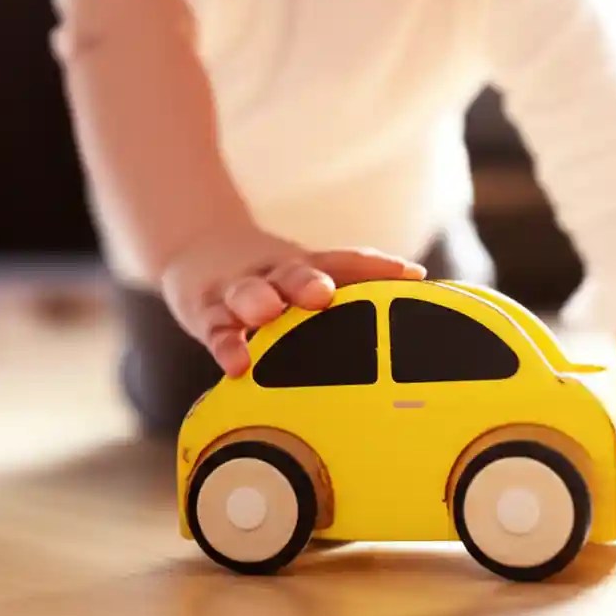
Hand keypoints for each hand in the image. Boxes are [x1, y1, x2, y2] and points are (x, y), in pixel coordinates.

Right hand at [161, 223, 424, 376]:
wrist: (196, 250)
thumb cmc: (268, 279)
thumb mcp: (303, 276)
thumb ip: (350, 290)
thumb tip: (418, 303)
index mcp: (303, 267)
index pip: (343, 261)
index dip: (376, 266)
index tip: (410, 275)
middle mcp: (272, 274)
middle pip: (290, 273)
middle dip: (306, 282)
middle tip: (322, 292)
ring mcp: (236, 292)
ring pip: (245, 293)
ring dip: (256, 301)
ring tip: (266, 312)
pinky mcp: (206, 313)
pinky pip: (216, 330)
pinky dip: (226, 345)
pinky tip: (237, 364)